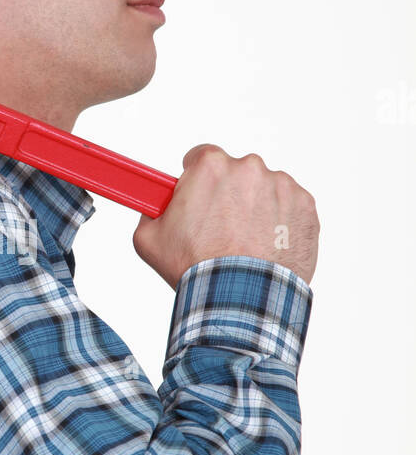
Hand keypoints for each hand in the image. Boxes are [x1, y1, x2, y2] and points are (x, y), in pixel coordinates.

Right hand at [133, 143, 319, 288]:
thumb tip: (156, 205)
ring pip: (264, 191)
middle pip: (235, 174)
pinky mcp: (304, 206)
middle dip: (227, 196)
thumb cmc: (198, 267)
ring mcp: (281, 186)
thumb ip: (152, 209)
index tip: (197, 197)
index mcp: (211, 166)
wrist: (239, 297)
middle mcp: (249, 168)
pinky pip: (289, 209)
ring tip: (243, 245)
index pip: (201, 157)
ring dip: (255, 211)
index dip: (196, 180)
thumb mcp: (150, 238)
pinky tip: (265, 247)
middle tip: (219, 230)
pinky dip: (280, 224)